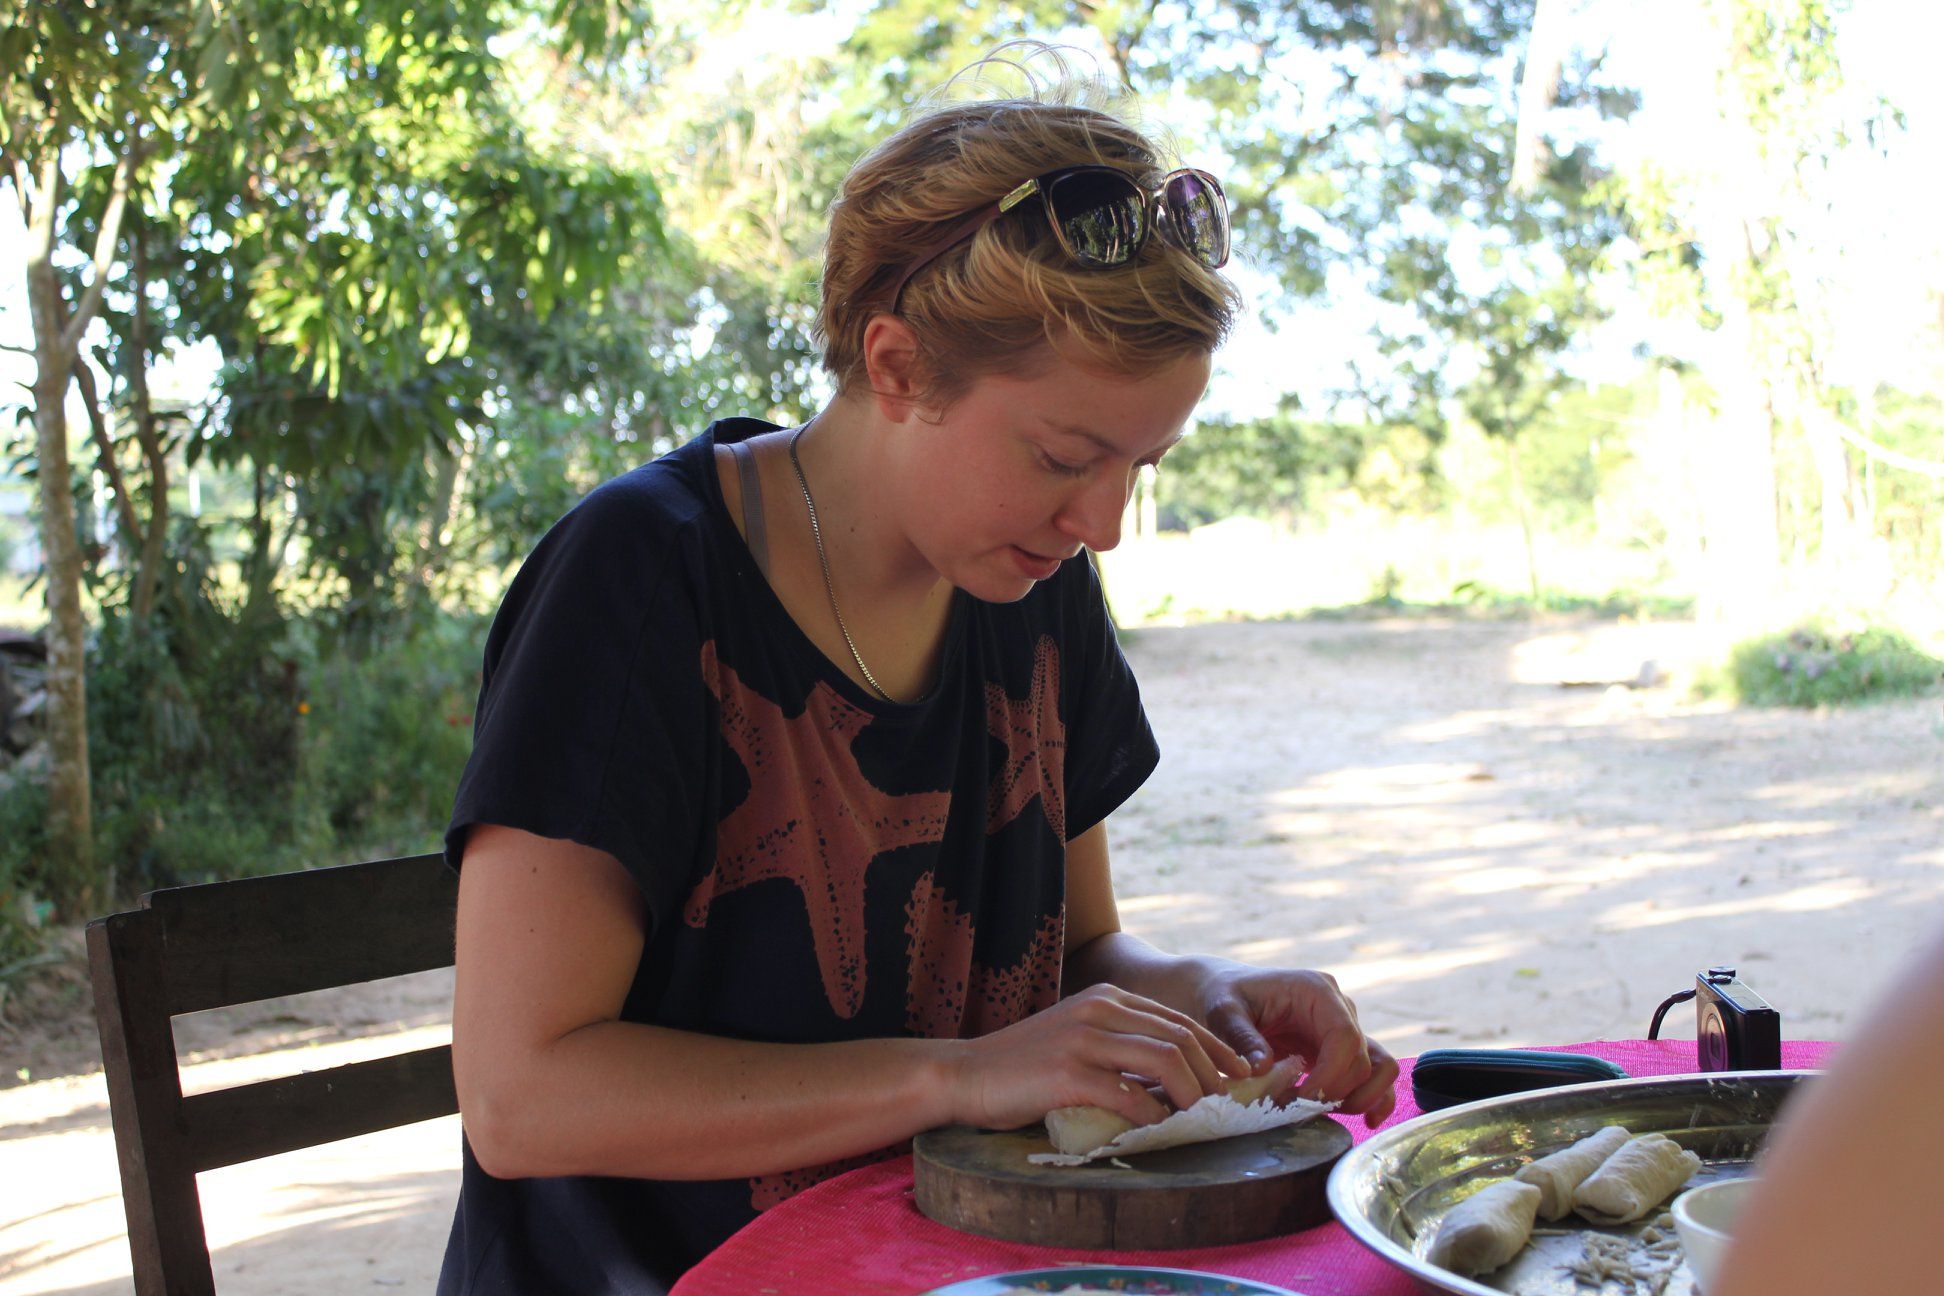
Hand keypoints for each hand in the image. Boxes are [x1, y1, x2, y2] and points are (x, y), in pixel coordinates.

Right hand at [945, 983, 1251, 1130]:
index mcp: (1107, 998)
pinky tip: (1156, 1129)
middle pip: (1181, 1038)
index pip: (1179, 1021)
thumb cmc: (1024, 1065)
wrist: (965, 1074)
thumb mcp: (1079, 1040)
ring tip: (1199, 1118)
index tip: (1238, 1078)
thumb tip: (1175, 1080)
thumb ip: (1121, 1048)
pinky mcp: (1069, 1073)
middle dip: (1214, 1075)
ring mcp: (1085, 1039)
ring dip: (1192, 1094)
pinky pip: (1130, 1094)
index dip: (1216, 1051)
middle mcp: (1100, 1009)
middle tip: (1227, 1106)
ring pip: (1166, 1059)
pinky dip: (1153, 1115)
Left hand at [1196, 963, 1399, 1127]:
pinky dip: (1374, 1097)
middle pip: (1363, 1058)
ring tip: (1327, 1114)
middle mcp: (1339, 1007)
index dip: (1331, 1074)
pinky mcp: (1341, 1049)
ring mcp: (1345, 1027)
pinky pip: (1373, 1073)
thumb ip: (1241, 1038)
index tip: (1303, 1099)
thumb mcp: (1223, 1012)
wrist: (1225, 992)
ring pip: (1380, 1066)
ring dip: (1363, 1097)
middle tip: (1301, 1111)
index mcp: (1315, 990)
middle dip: (1338, 1091)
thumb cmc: (1225, 997)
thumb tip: (1262, 1069)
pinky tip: (1366, 1121)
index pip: (1344, 1036)